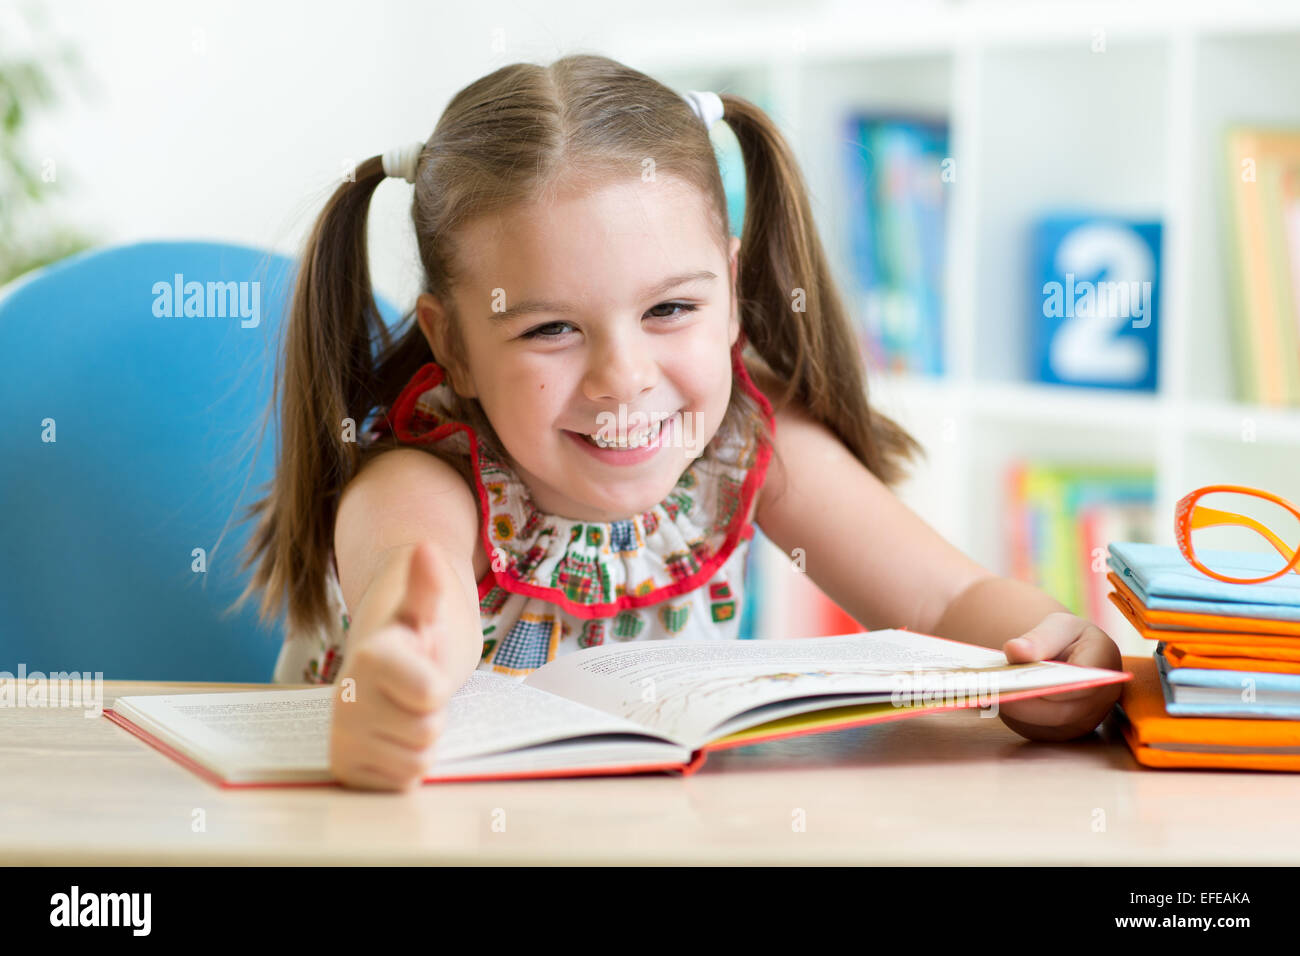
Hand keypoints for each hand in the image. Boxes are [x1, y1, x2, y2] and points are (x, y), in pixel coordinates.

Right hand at [329, 542, 459, 790]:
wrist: (384, 668)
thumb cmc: (414, 637)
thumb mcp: (425, 609)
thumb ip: (427, 584)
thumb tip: (425, 549)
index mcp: (370, 657)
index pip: (431, 694)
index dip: (439, 684)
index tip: (422, 666)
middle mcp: (344, 700)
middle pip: (427, 732)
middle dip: (430, 715)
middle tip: (415, 695)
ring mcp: (341, 737)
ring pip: (415, 762)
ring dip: (419, 741)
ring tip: (405, 713)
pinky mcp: (344, 768)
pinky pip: (400, 783)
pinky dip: (404, 765)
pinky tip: (394, 739)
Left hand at [997, 611, 1124, 741]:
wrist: (1069, 656)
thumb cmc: (1067, 638)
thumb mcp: (1059, 626)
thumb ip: (1039, 638)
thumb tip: (1015, 651)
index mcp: (1105, 668)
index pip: (1083, 685)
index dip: (1053, 687)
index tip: (1021, 680)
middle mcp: (1100, 702)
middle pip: (1060, 712)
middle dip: (1024, 702)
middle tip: (990, 690)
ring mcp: (1082, 722)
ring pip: (1045, 726)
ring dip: (1014, 712)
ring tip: (984, 694)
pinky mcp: (1061, 732)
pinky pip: (1035, 731)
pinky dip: (1012, 717)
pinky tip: (990, 700)